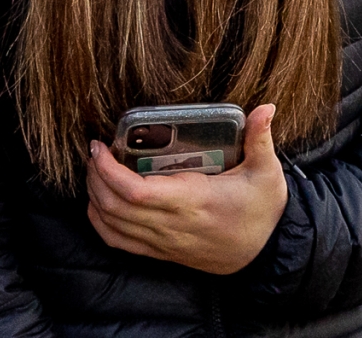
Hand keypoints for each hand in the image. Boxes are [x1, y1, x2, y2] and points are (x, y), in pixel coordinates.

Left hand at [85, 104, 288, 274]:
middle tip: (94, 152)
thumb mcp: (267, 173)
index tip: (100, 147)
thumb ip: (260, 138)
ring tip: (95, 170)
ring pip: (113, 226)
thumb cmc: (263, 209)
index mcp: (193, 201)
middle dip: (95, 177)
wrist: (267, 254)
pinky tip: (98, 202)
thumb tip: (266, 107)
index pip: (137, 193)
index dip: (109, 171)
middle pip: (116, 207)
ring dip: (94, 197)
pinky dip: (101, 222)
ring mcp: (165, 242)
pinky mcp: (162, 253)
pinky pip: (120, 243)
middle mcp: (173, 225)